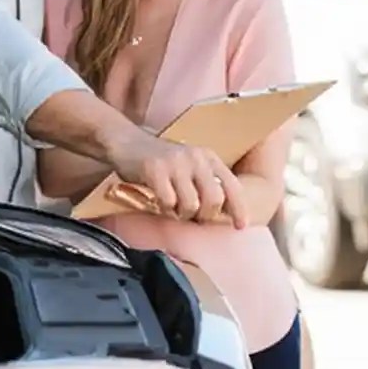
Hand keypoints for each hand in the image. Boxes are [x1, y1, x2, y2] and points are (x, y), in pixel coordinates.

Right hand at [106, 130, 249, 228]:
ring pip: (191, 204)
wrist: (126, 142)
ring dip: (182, 214)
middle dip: (205, 215)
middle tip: (193, 217)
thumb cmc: (161, 162)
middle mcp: (196, 158)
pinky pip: (168, 201)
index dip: (239, 209)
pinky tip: (158, 201)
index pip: (232, 185)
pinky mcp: (155, 169)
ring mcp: (176, 162)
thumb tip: (222, 214)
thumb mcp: (189, 166)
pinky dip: (164, 208)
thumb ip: (205, 184)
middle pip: (214, 199)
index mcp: (208, 157)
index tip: (241, 226)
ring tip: (173, 208)